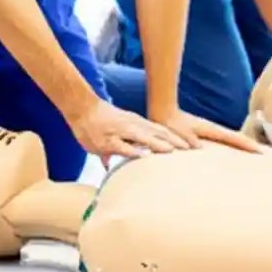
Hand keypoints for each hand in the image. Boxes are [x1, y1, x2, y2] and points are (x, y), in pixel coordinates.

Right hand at [66, 98, 190, 166]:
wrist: (80, 108)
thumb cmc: (97, 119)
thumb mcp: (115, 131)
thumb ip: (122, 146)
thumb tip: (117, 163)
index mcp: (135, 123)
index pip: (159, 130)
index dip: (175, 137)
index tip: (191, 146)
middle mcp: (131, 126)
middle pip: (156, 133)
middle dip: (173, 141)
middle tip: (191, 150)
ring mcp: (120, 133)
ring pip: (142, 138)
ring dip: (157, 144)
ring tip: (172, 151)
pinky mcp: (108, 141)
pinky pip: (123, 146)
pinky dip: (134, 151)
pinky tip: (144, 156)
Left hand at [152, 107, 261, 152]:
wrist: (161, 111)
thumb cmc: (168, 123)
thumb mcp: (177, 131)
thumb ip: (186, 138)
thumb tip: (196, 147)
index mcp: (209, 129)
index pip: (232, 137)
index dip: (246, 144)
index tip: (261, 151)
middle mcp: (212, 130)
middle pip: (235, 138)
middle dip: (250, 146)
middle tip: (266, 155)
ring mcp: (209, 132)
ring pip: (230, 139)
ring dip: (242, 146)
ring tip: (255, 156)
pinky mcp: (204, 135)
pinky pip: (222, 141)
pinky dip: (232, 146)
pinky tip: (234, 155)